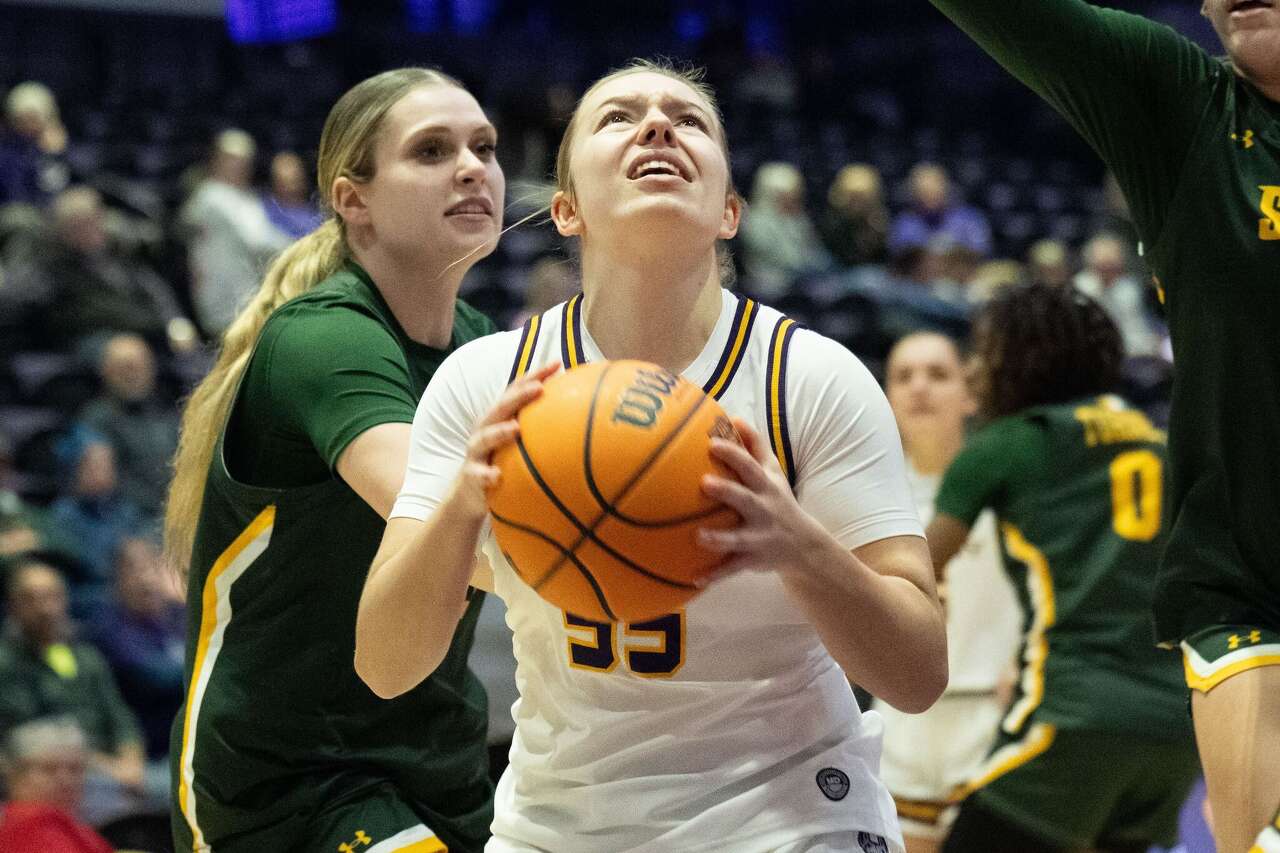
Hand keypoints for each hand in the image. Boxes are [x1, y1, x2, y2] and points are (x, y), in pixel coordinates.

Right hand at [449, 362, 559, 518]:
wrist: (470, 494)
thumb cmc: (502, 462)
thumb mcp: (520, 443)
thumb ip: (542, 429)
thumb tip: (584, 418)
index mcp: (500, 417)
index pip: (517, 390)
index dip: (535, 375)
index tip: (557, 363)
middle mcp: (486, 429)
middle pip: (501, 407)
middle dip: (519, 396)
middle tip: (539, 388)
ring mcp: (476, 451)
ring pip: (485, 438)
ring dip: (499, 432)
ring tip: (516, 428)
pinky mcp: (471, 475)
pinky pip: (478, 475)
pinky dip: (486, 474)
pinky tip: (497, 476)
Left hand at [696, 417, 823, 580]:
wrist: (804, 545)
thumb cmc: (778, 500)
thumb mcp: (773, 473)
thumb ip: (755, 445)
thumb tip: (734, 416)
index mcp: (765, 486)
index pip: (750, 466)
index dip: (733, 454)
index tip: (713, 444)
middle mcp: (764, 510)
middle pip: (745, 499)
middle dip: (726, 491)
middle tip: (704, 483)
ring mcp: (759, 536)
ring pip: (738, 538)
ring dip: (719, 538)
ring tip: (698, 536)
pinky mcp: (754, 559)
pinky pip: (732, 568)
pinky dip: (715, 574)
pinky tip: (695, 578)